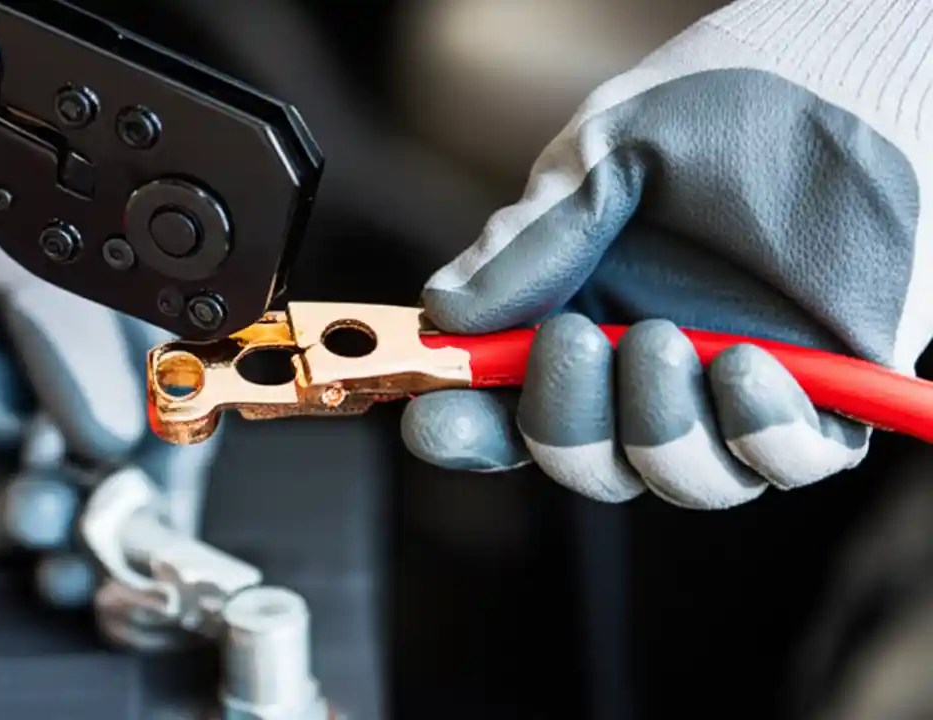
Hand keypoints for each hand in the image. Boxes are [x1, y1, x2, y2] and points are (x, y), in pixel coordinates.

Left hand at [0, 169, 220, 604]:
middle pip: (100, 493)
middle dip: (74, 523)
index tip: (125, 570)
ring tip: (6, 482)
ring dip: (15, 497)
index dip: (151, 525)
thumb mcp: (56, 273)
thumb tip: (106, 438)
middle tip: (50, 540)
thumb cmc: (18, 204)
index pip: (173, 464)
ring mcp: (37, 402)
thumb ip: (78, 353)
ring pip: (34, 487)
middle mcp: (101, 390)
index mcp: (157, 364)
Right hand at [402, 0, 932, 508]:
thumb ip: (531, 239)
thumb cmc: (735, 98)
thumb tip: (444, 310)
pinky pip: (782, 464)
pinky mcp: (826, 399)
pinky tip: (746, 360)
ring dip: (658, 429)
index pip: (511, 404)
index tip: (430, 420)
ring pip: (679, 480)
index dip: (467, 428)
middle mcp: (653, 366)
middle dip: (565, 423)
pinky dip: (756, 431)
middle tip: (574, 340)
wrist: (861, 74)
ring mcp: (735, 389)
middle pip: (586, 462)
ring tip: (667, 338)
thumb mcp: (608, 153)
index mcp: (584, 311)